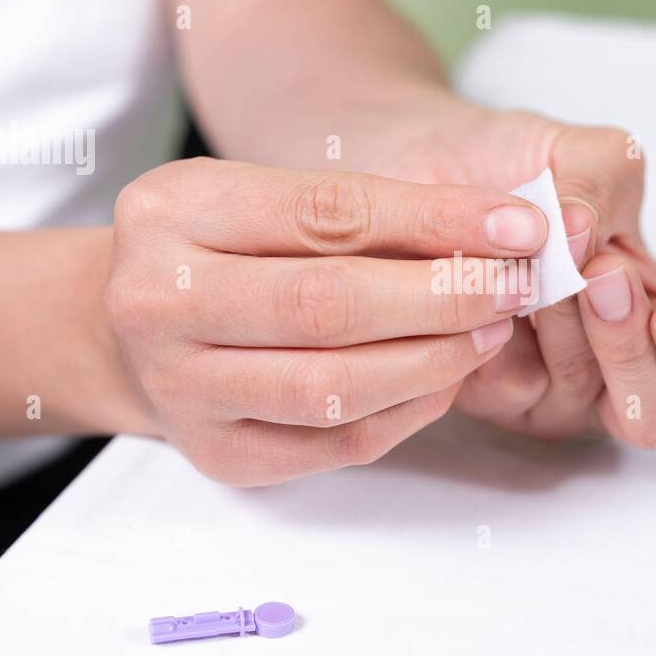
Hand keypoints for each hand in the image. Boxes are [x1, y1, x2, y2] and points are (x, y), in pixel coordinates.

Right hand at [105, 157, 548, 484]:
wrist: (136, 329)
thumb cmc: (225, 252)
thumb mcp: (272, 202)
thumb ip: (370, 215)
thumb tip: (502, 232)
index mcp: (172, 212)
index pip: (327, 213)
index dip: (435, 220)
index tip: (519, 225)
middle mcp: (157, 302)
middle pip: (328, 305)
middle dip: (445, 296)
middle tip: (515, 285)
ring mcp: (181, 389)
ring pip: (336, 387)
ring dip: (437, 359)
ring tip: (491, 329)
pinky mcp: (218, 454)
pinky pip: (338, 443)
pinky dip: (410, 410)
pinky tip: (446, 377)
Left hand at [379, 107, 655, 445]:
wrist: (426, 160)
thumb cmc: (520, 165)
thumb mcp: (584, 155)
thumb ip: (603, 184)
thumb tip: (583, 232)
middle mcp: (607, 371)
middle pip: (655, 419)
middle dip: (632, 351)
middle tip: (603, 281)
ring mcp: (543, 389)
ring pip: (576, 398)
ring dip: (565, 327)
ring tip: (539, 262)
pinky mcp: (480, 390)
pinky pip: (505, 380)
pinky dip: (500, 325)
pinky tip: (482, 279)